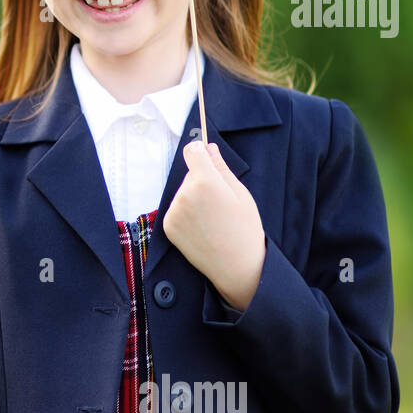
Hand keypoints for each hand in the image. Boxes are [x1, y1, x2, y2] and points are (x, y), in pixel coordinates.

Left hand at [160, 141, 266, 311]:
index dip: (200, 151)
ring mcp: (174, 211)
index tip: (206, 157)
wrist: (236, 265)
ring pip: (182, 192)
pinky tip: (202, 227)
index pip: (192, 150)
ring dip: (193, 198)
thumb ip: (221, 167)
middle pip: (190, 174)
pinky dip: (186, 213)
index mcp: (205, 182)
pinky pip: (176, 208)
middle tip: (221, 202)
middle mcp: (184, 194)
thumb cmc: (244, 228)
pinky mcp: (167, 225)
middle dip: (202, 180)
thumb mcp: (240, 193)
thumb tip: (208, 146)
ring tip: (212, 217)